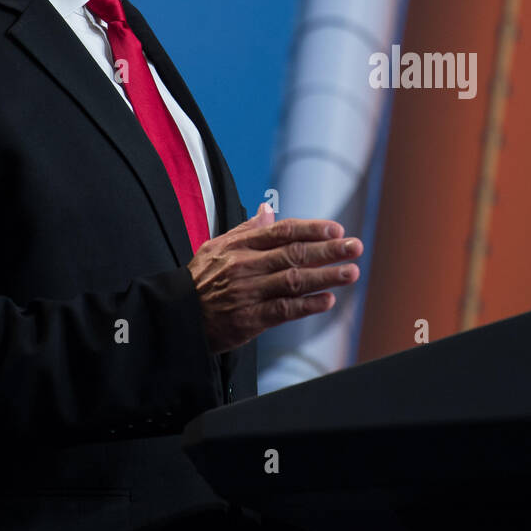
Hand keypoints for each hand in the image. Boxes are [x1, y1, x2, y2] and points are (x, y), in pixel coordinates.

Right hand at [188, 203, 362, 353]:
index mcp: (240, 246)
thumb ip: (247, 230)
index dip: (312, 229)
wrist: (175, 318)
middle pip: (294, 254)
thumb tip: (269, 209)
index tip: (336, 229)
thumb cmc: (200, 281)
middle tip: (355, 247)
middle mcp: (246, 267)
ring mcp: (248, 293)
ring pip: (293, 281)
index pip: (283, 231)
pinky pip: (283, 310)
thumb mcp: (216, 247)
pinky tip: (328, 300)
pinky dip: (307, 305)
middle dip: (329, 250)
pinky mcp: (248, 320)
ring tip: (351, 272)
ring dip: (325, 276)